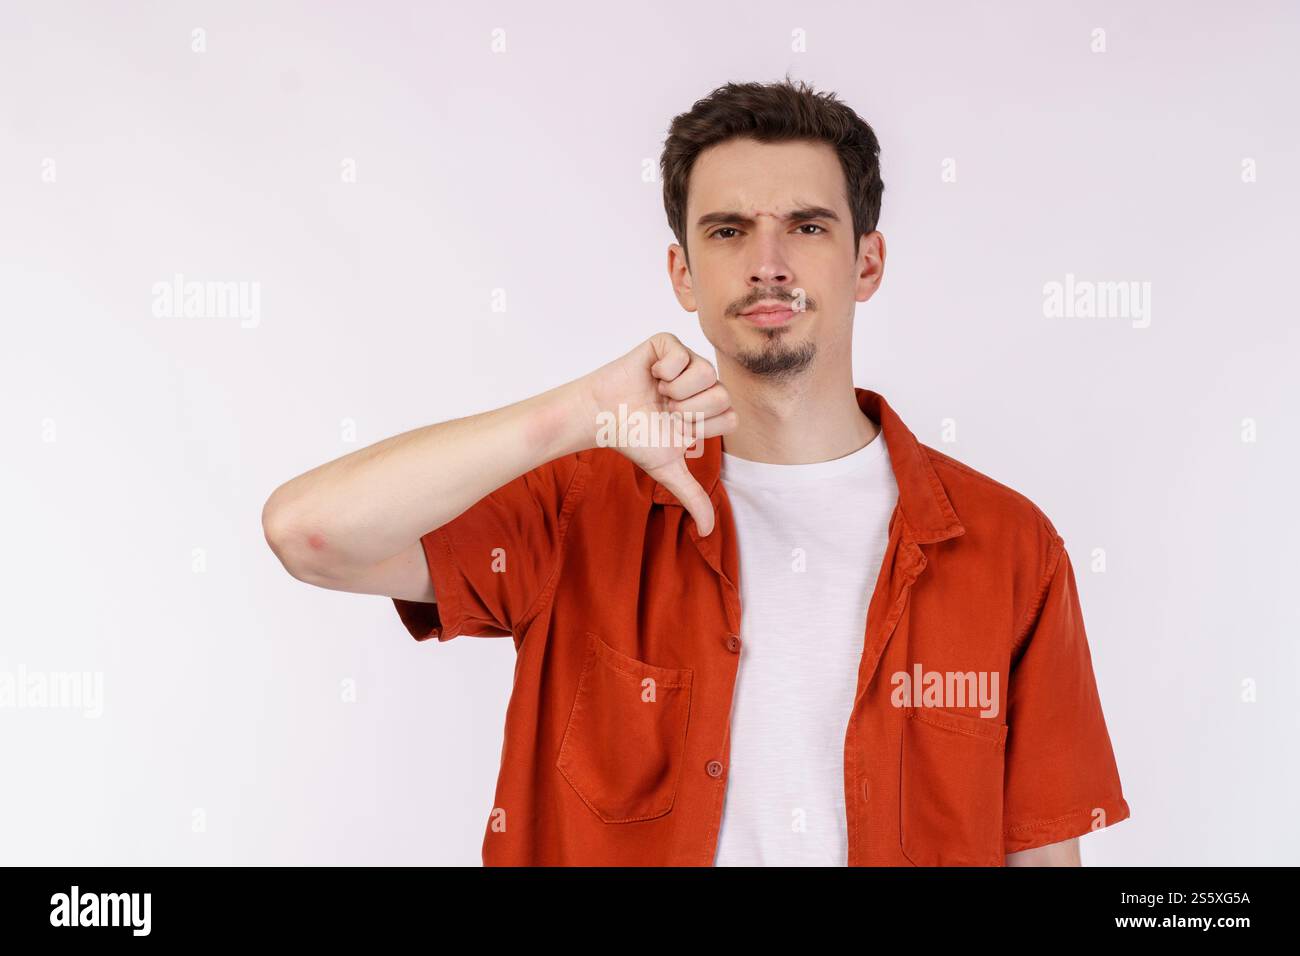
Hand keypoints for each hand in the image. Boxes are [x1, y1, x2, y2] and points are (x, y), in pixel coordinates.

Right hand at [577, 333, 736, 534]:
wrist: (600, 416)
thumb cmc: (632, 438)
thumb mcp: (667, 468)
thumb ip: (692, 496)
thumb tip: (708, 532)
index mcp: (707, 409)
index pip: (730, 417)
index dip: (701, 428)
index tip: (676, 428)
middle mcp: (701, 383)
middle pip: (722, 395)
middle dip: (689, 411)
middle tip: (664, 410)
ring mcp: (685, 361)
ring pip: (707, 373)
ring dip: (676, 391)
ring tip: (657, 393)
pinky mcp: (666, 343)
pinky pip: (683, 354)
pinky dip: (664, 371)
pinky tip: (650, 375)